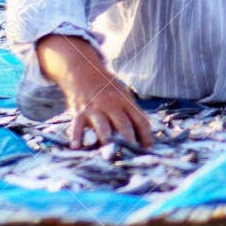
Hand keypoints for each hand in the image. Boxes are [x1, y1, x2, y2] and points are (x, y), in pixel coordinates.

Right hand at [35, 34, 154, 148]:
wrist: (83, 71)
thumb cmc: (106, 88)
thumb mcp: (123, 95)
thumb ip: (131, 113)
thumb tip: (143, 135)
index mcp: (126, 102)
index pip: (140, 120)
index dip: (146, 135)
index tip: (148, 149)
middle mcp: (112, 105)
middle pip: (123, 124)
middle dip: (128, 139)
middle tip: (132, 155)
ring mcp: (95, 108)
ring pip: (103, 125)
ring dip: (106, 138)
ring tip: (109, 152)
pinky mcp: (79, 111)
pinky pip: (77, 125)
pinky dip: (77, 136)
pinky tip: (77, 147)